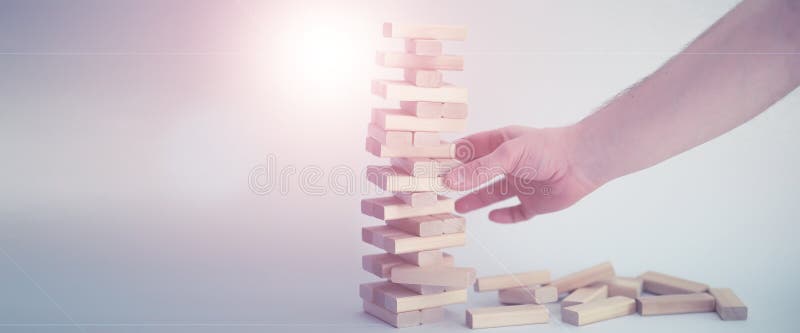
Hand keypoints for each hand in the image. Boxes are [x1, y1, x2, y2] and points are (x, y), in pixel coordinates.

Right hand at [445, 125, 599, 222]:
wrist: (583, 163)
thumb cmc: (547, 149)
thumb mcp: (508, 155)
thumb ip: (480, 169)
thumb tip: (450, 180)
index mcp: (501, 144)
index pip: (470, 149)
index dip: (452, 157)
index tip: (433, 166)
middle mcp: (509, 164)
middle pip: (478, 174)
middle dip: (460, 181)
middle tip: (440, 189)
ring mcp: (522, 184)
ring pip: (493, 194)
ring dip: (475, 200)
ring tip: (457, 207)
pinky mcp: (534, 202)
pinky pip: (516, 212)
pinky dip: (504, 216)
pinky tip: (493, 217)